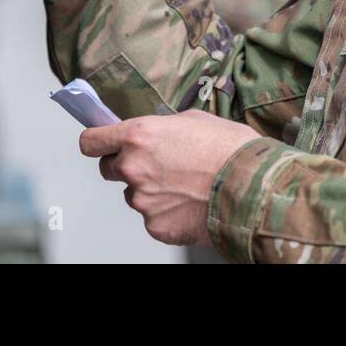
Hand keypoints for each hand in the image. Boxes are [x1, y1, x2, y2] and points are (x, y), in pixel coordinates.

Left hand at [80, 110, 259, 245]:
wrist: (253, 187)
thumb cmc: (230, 149)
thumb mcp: (193, 120)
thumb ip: (162, 127)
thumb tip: (153, 133)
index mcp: (138, 136)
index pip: (91, 141)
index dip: (96, 142)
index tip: (100, 143)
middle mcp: (133, 167)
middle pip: (108, 169)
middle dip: (126, 166)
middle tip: (156, 165)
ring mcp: (142, 200)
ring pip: (132, 194)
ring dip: (149, 190)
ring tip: (183, 185)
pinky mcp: (155, 226)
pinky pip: (152, 217)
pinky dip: (166, 211)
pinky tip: (189, 202)